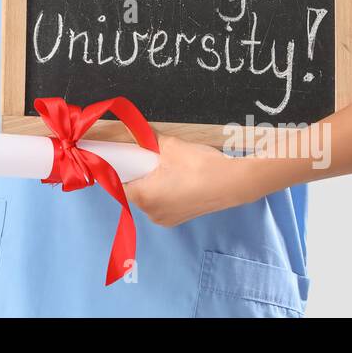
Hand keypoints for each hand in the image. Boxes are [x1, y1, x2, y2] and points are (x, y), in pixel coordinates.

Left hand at [123, 134, 258, 226]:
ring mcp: (165, 219)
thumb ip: (149, 140)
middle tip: (152, 160)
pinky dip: (164, 192)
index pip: (120, 182)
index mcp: (143, 197)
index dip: (122, 168)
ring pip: (148, 198)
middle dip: (139, 174)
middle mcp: (150, 213)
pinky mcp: (178, 219)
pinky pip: (162, 204)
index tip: (127, 157)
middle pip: (134, 190)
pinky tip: (177, 180)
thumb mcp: (170, 146)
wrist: (232, 183)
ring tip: (168, 169)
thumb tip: (138, 133)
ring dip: (152, 184)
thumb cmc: (199, 166)